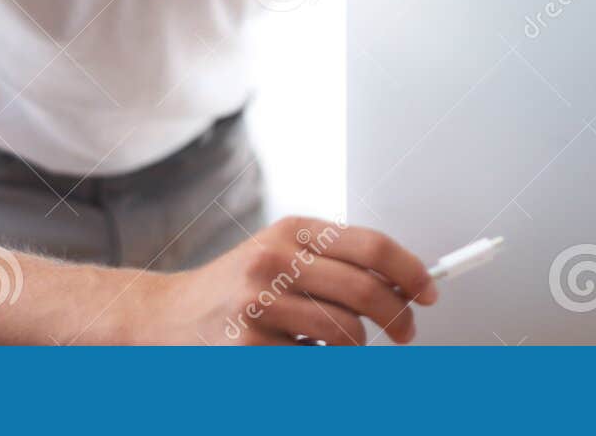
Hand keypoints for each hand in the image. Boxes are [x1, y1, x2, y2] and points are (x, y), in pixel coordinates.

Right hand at [147, 216, 439, 344]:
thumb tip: (403, 283)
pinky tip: (304, 354)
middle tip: (406, 332)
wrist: (165, 317)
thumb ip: (335, 261)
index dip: (410, 270)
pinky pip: (317, 364)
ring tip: (339, 344)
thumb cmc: (234, 289)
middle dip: (399, 317)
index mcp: (291, 230)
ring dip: (357, 348)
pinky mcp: (250, 347)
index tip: (429, 291)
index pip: (371, 245)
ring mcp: (260, 304)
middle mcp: (275, 260)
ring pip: (346, 332)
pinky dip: (323, 365)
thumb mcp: (281, 255)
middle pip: (367, 290)